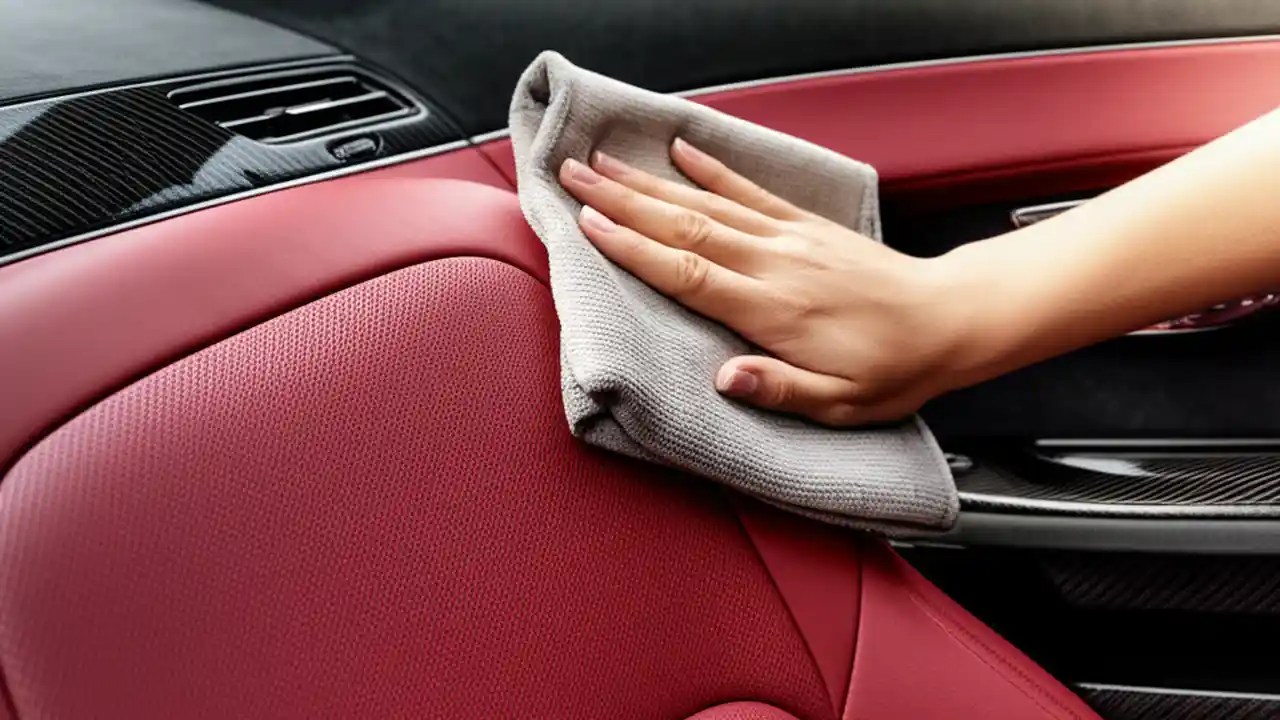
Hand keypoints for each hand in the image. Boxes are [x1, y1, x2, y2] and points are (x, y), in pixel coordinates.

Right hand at [558, 138, 982, 425]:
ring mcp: (790, 238)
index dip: (633, 248)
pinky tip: (682, 151)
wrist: (952, 320)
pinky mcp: (807, 226)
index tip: (588, 224)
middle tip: (573, 177)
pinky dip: (714, 169)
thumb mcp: (841, 404)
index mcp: (773, 310)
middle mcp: (775, 264)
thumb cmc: (894, 369)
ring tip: (605, 162)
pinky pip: (752, 191)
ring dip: (651, 182)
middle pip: (684, 225)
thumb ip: (779, 390)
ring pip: (708, 203)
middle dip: (623, 201)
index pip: (688, 272)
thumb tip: (722, 381)